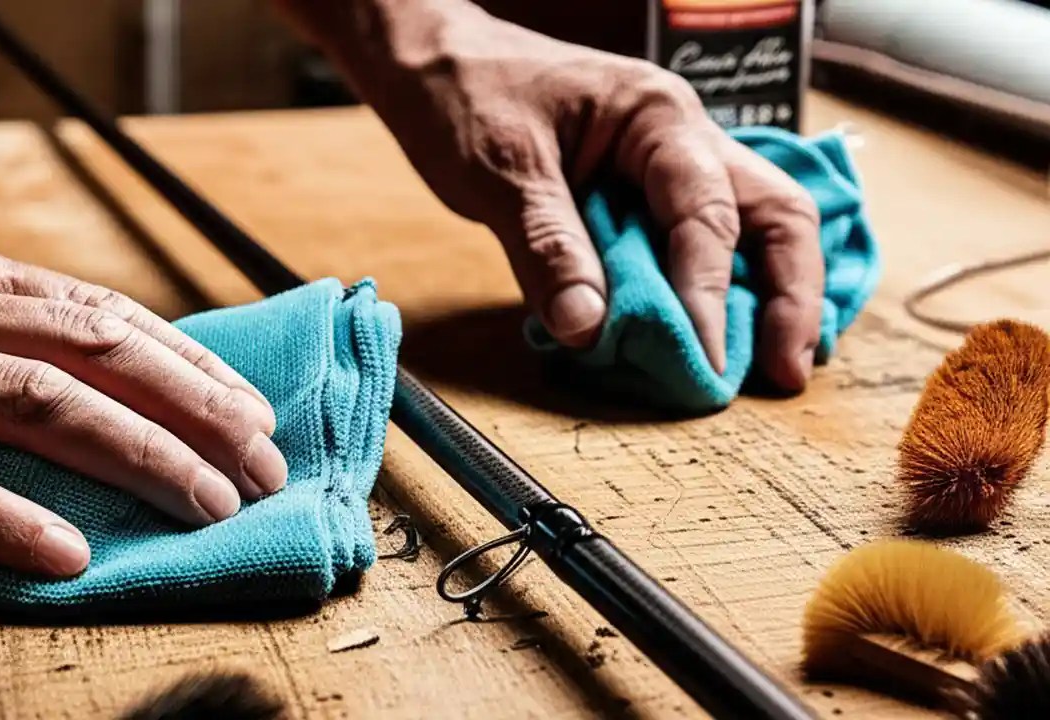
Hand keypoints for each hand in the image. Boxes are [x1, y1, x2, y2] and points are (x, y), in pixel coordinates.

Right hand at [0, 238, 286, 576]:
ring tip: (205, 504)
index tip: (253, 411)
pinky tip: (66, 556)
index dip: (190, 364)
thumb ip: (10, 329)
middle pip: (95, 351)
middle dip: (192, 409)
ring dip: (134, 453)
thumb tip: (119, 378)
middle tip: (261, 467)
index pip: (107, 316)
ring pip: (34, 403)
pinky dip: (0, 517)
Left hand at [278, 0, 823, 388]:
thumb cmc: (467, 95)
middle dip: (792, 293)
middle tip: (786, 371)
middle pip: (773, 213)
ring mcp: (669, 170)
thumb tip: (588, 328)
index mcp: (657, 117)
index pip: (706, 213)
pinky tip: (710, 339)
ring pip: (751, 229)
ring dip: (767, 297)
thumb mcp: (500, 173)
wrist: (435, 65)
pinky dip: (713, 294)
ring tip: (772, 367)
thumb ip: (547, 248)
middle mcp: (682, 139)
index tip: (704, 357)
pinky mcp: (643, 200)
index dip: (710, 292)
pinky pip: (698, 247)